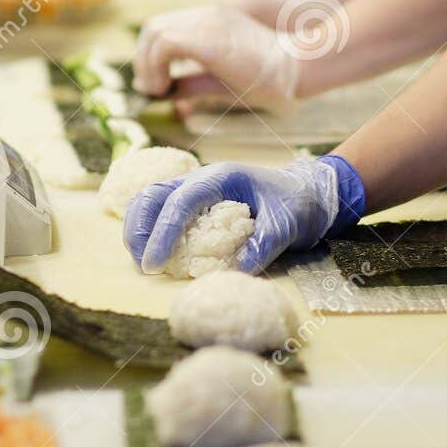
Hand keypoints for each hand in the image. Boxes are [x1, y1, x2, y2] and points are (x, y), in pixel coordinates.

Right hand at [123, 158, 344, 273]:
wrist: (307, 193)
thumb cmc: (297, 204)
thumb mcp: (288, 224)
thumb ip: (264, 244)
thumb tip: (238, 269)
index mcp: (222, 177)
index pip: (181, 201)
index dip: (163, 232)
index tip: (156, 263)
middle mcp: (202, 177)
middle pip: (153, 194)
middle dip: (140, 229)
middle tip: (144, 265)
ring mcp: (195, 187)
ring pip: (150, 199)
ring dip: (139, 228)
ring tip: (143, 261)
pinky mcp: (194, 201)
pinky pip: (160, 209)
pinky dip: (149, 229)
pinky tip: (153, 251)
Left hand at [132, 6, 302, 110]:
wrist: (296, 66)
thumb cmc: (268, 78)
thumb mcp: (220, 81)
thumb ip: (191, 83)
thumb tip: (164, 94)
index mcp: (211, 21)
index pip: (164, 27)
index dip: (150, 55)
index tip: (155, 84)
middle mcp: (205, 16)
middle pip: (153, 28)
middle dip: (144, 59)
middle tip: (154, 89)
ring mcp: (206, 22)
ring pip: (154, 33)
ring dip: (148, 64)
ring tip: (159, 90)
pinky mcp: (206, 38)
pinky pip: (164, 44)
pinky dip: (156, 66)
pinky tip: (166, 87)